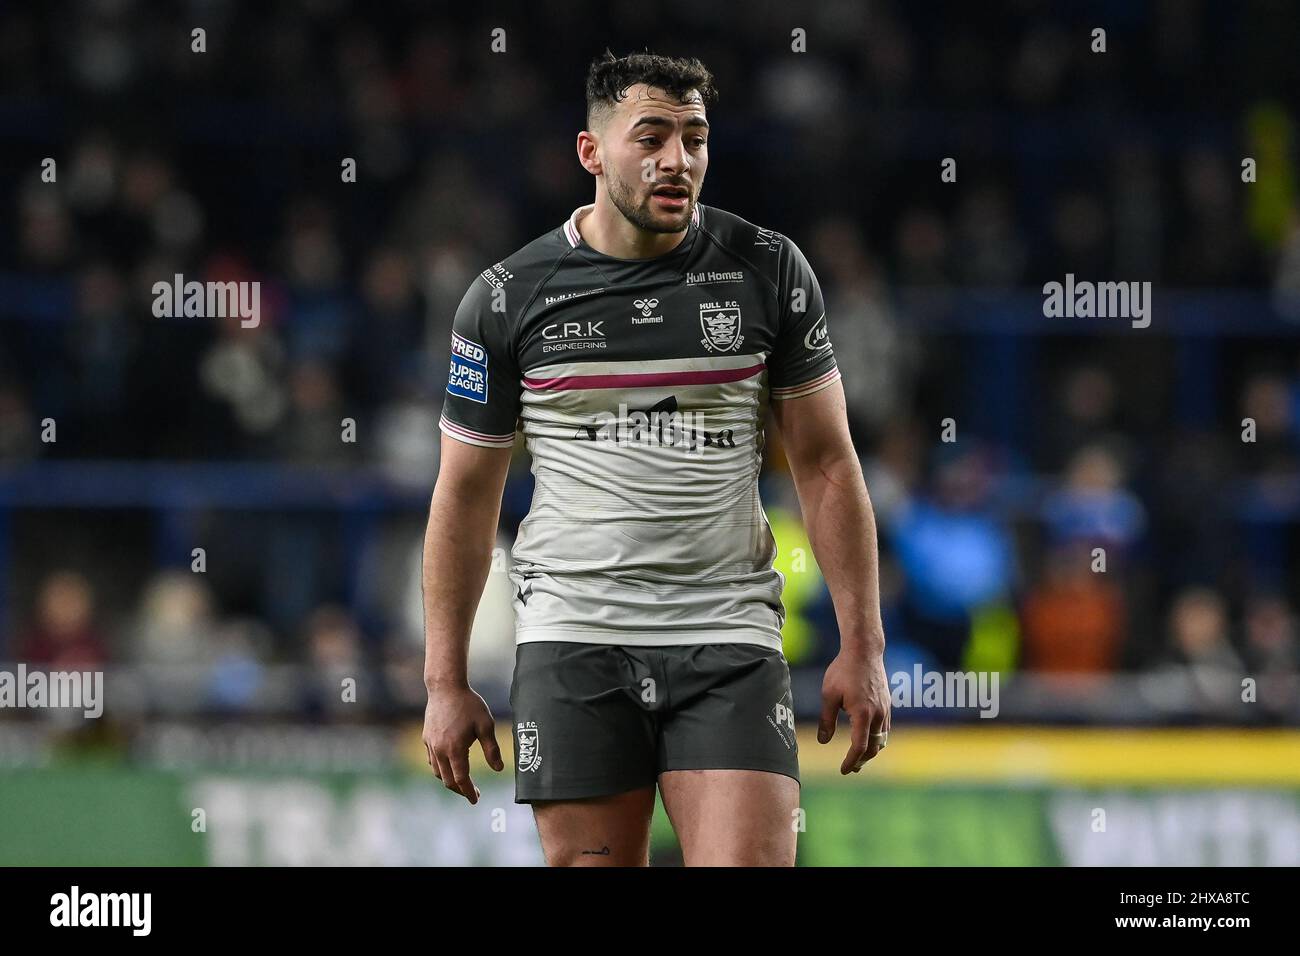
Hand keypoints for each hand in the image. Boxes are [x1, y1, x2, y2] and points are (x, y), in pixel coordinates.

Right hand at [423, 683, 504, 803]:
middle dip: (460, 790)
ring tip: (462, 782)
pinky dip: (441, 768)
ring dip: (449, 780)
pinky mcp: (426, 738)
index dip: (469, 792)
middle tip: (473, 794)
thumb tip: (499, 769)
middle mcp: (439, 750)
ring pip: (438, 772)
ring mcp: (431, 745)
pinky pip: (432, 761)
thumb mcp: (485, 725)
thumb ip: (492, 749)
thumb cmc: (469, 704)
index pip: (461, 779)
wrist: (445, 687)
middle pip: (448, 780)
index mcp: (455, 749)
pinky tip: (450, 766)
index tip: (476, 800)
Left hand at [818, 647, 890, 773]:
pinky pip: (885, 728)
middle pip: (873, 748)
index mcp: (863, 714)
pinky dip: (877, 739)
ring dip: (871, 751)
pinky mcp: (887, 704)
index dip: (851, 761)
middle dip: (862, 760)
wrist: (864, 651)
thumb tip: (823, 741)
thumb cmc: (843, 670)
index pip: (859, 747)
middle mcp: (878, 715)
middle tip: (851, 768)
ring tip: (859, 758)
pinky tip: (868, 738)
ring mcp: (885, 709)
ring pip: (882, 739)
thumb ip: (826, 720)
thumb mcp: (829, 695)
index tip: (843, 770)